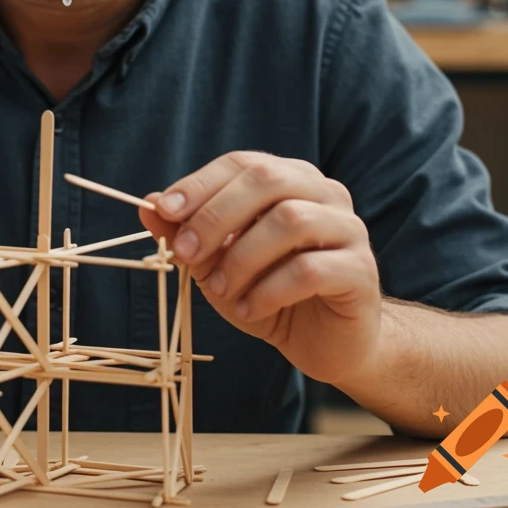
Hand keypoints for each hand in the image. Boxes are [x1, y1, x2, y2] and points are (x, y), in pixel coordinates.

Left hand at [140, 152, 380, 384]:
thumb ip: (185, 232)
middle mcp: (324, 193)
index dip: (201, 184)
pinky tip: (248, 310)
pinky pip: (311, 269)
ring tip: (217, 290)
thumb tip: (146, 203)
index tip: (165, 211)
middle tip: (183, 253)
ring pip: (290, 221)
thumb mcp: (216, 262)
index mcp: (290, 179)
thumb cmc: (268, 292)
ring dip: (241, 258)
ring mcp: (348, 229)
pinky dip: (268, 290)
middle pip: (267, 181)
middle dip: (216, 215)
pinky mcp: (360, 272)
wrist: (325, 344)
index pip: (242, 163)